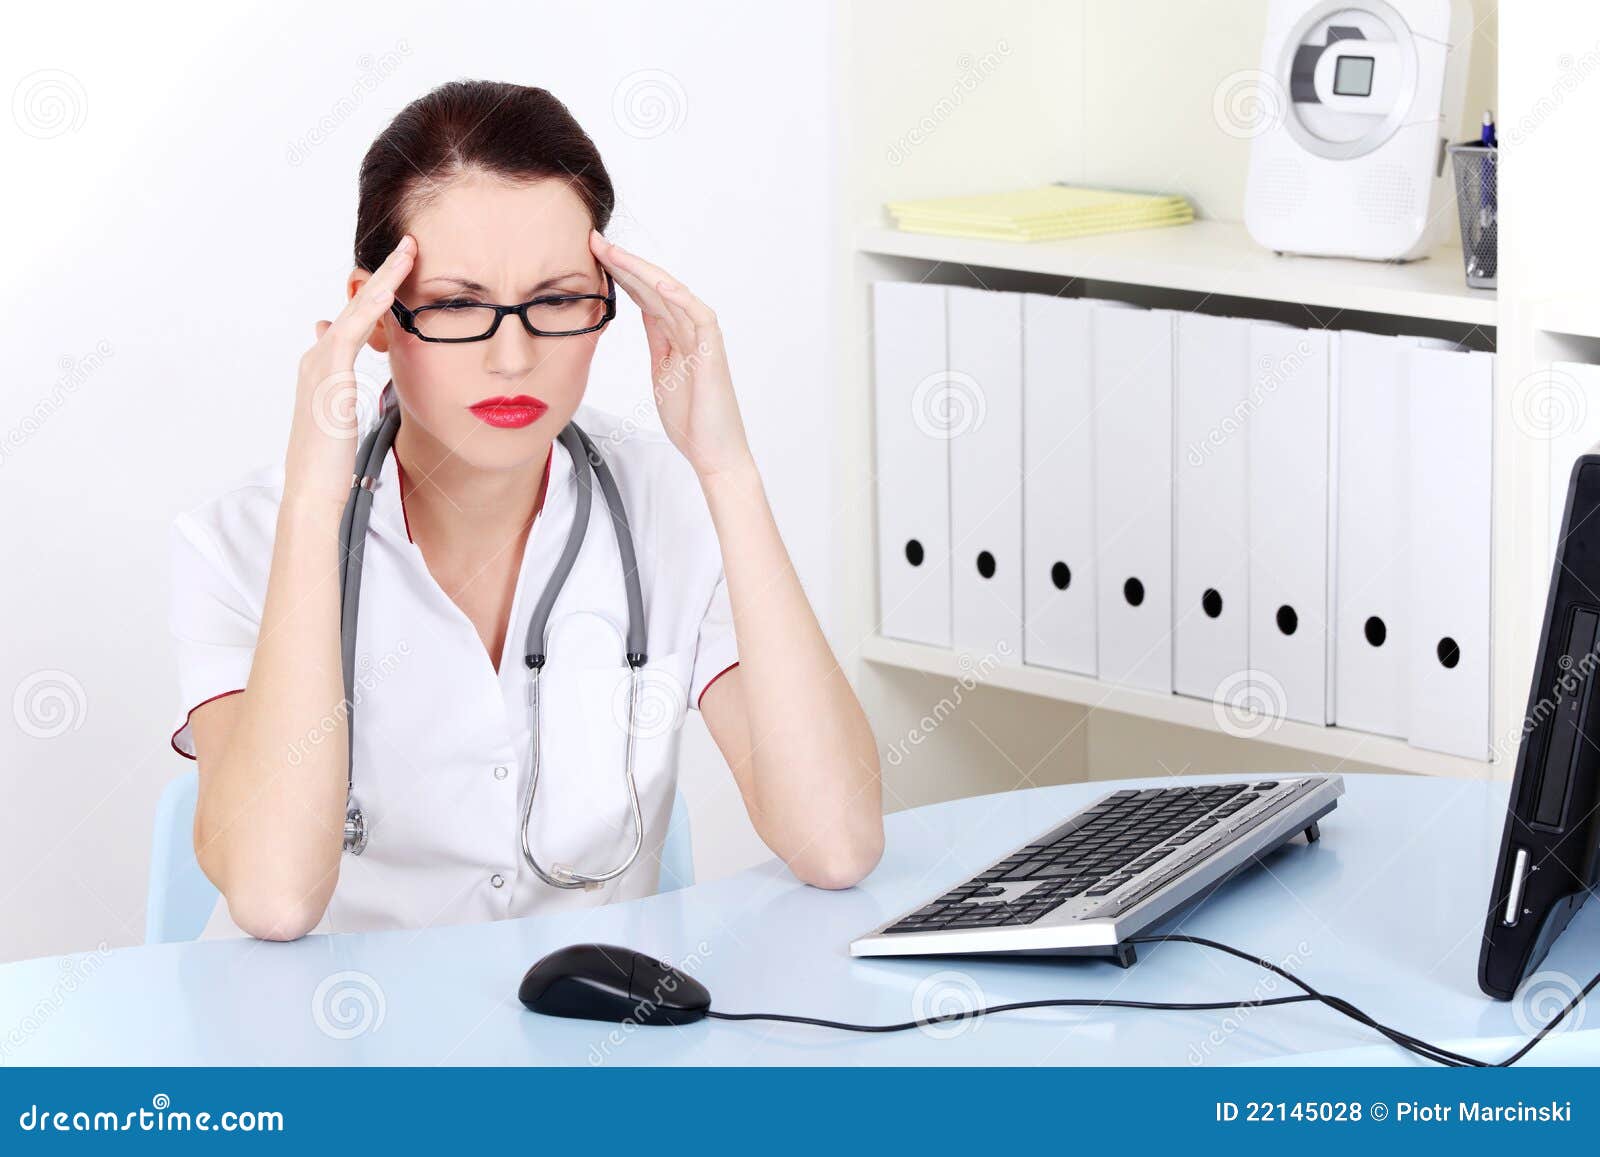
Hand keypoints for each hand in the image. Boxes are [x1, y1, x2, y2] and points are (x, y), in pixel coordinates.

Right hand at [284, 235, 415, 504]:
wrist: (313, 491)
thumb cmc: (330, 465)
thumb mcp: (341, 419)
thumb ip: (344, 390)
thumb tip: (345, 377)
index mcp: (323, 369)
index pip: (354, 320)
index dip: (378, 294)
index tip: (399, 273)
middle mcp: (318, 359)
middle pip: (355, 306)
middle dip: (382, 274)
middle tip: (409, 245)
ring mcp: (320, 364)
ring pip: (356, 309)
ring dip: (382, 278)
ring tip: (408, 251)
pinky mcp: (328, 375)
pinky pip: (352, 329)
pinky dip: (372, 306)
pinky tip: (391, 287)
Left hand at [589, 229, 751, 478]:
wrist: (714, 452)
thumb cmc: (692, 420)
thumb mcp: (662, 372)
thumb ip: (656, 340)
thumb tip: (642, 313)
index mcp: (675, 336)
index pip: (645, 295)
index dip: (620, 274)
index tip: (592, 256)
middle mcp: (690, 330)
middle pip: (654, 287)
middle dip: (624, 264)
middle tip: (594, 241)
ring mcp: (703, 339)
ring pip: (672, 294)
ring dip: (643, 272)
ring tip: (614, 253)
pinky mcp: (713, 353)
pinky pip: (699, 316)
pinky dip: (680, 298)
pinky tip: (657, 283)